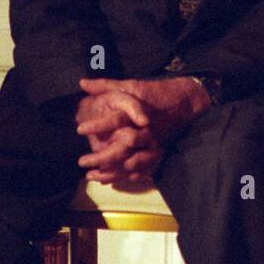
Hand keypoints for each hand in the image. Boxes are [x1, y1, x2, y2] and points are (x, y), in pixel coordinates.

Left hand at [74, 77, 209, 183]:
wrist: (183, 101)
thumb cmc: (154, 93)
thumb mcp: (130, 85)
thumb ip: (106, 85)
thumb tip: (83, 83)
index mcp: (137, 113)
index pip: (115, 119)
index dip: (97, 125)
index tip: (79, 129)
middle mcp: (145, 131)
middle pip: (122, 149)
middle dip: (100, 157)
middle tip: (82, 161)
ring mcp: (153, 145)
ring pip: (131, 164)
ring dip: (111, 172)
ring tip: (92, 176)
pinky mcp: (158, 153)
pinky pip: (142, 170)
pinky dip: (127, 177)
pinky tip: (111, 180)